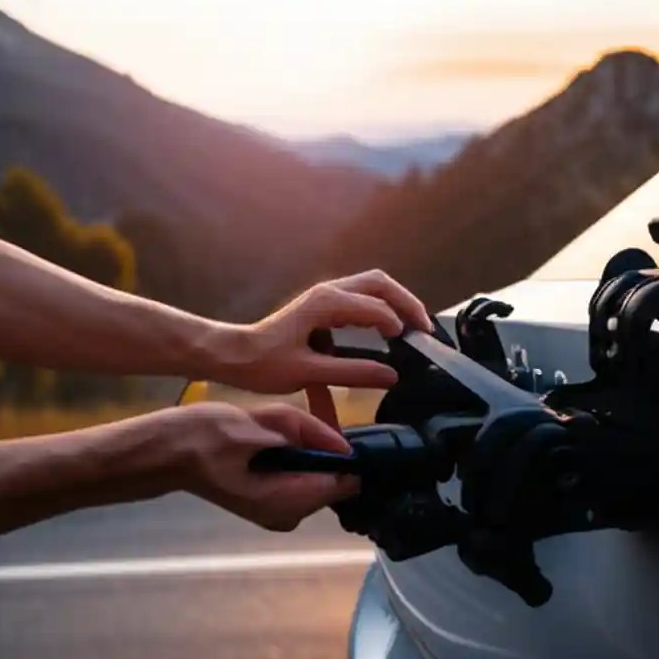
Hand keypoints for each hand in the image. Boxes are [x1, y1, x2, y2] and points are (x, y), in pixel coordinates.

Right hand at [177, 402, 358, 531]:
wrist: (169, 452)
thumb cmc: (209, 435)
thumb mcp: (263, 422)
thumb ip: (308, 432)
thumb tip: (345, 446)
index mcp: (287, 501)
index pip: (345, 484)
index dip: (344, 455)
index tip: (324, 433)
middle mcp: (289, 516)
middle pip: (332, 479)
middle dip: (317, 450)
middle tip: (280, 430)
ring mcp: (281, 515)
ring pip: (316, 476)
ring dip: (302, 451)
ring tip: (265, 437)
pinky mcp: (273, 505)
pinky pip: (300, 478)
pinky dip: (291, 458)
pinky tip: (263, 446)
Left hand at [219, 270, 431, 394]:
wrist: (234, 356)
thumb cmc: (264, 364)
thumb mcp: (308, 373)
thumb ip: (351, 373)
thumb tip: (392, 375)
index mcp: (326, 303)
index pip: (375, 306)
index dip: (398, 323)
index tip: (412, 345)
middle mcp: (329, 292)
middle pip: (379, 283)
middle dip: (406, 302)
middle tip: (425, 329)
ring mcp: (326, 296)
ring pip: (372, 286)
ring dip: (396, 302)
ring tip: (414, 327)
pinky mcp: (324, 306)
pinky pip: (362, 298)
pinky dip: (381, 309)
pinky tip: (388, 332)